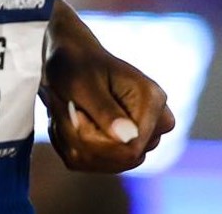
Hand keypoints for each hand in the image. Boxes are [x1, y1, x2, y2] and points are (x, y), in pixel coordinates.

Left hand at [41, 23, 174, 172]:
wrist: (68, 58)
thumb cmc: (74, 64)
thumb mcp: (82, 83)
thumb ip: (104, 110)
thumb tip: (129, 140)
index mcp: (152, 101)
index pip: (129, 149)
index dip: (95, 140)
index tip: (74, 111)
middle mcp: (155, 123)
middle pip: (119, 160)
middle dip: (82, 140)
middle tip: (66, 108)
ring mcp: (143, 136)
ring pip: (104, 163)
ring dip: (73, 141)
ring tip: (66, 111)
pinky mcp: (126, 146)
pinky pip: (93, 163)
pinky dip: (70, 145)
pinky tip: (68, 120)